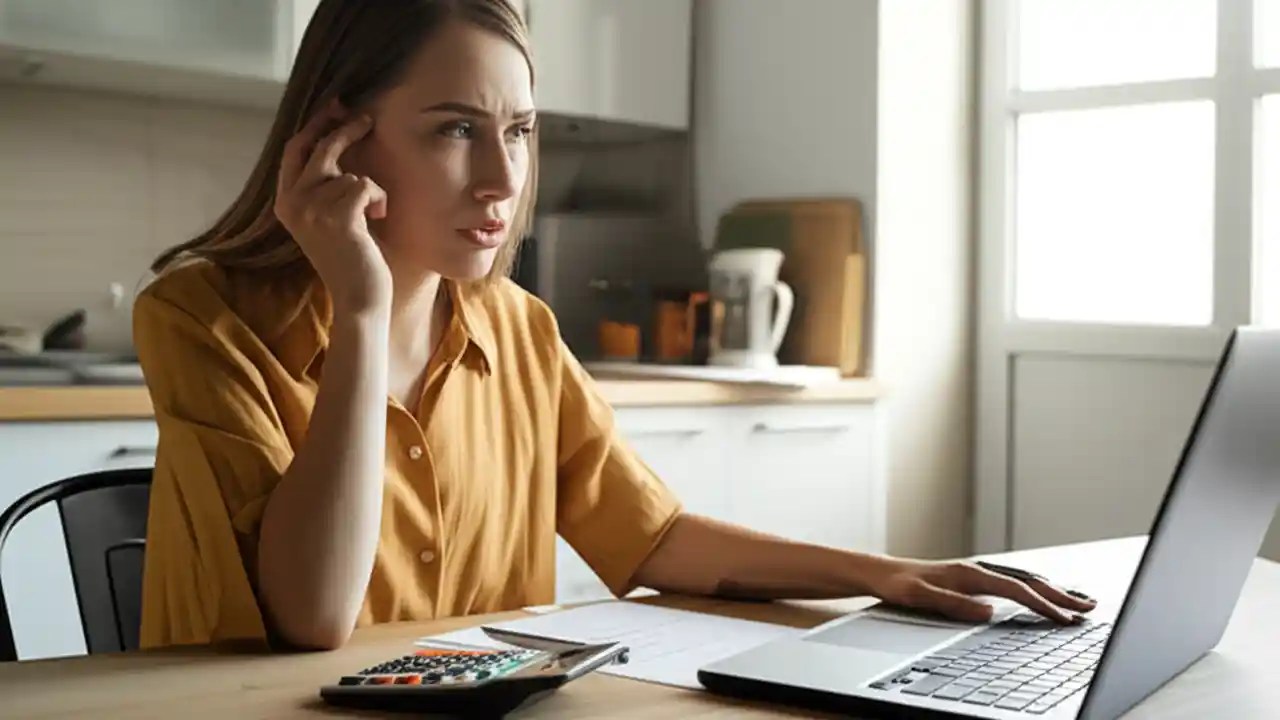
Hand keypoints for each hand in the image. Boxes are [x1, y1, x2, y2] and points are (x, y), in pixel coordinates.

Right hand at [274, 102, 391, 314]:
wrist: (357, 297)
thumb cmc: (352, 256)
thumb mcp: (328, 216)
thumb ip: (323, 185)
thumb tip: (335, 139)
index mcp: (285, 202)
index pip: (294, 150)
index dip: (315, 125)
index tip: (335, 108)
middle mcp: (292, 204)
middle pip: (320, 149)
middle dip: (346, 129)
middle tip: (367, 120)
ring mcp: (311, 210)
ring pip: (349, 173)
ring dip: (371, 191)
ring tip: (372, 217)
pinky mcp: (336, 218)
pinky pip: (365, 185)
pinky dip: (379, 200)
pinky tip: (376, 221)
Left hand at [870, 558, 1096, 624]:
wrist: (881, 573)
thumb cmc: (898, 585)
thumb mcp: (921, 597)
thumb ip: (954, 604)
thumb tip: (989, 612)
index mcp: (970, 574)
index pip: (1017, 590)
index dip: (1044, 606)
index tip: (1067, 620)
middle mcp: (978, 570)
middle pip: (1029, 581)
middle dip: (1061, 595)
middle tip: (1091, 608)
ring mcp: (977, 573)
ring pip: (1025, 580)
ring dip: (1053, 590)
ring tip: (1080, 601)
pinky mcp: (974, 578)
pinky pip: (1014, 582)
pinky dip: (1035, 588)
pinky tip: (1043, 595)